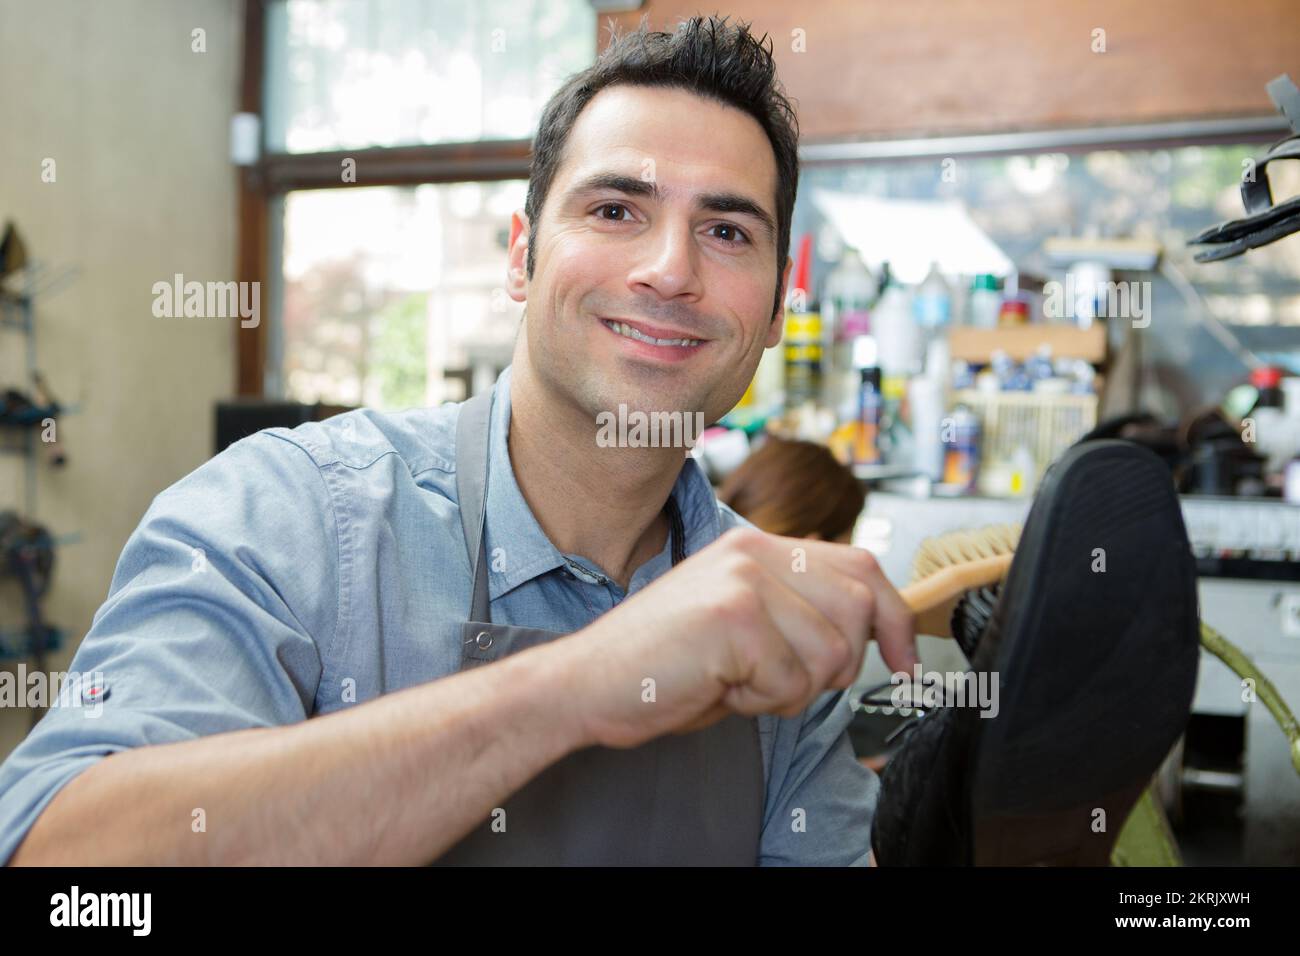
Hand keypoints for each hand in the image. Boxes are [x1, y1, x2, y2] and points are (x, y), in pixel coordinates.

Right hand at [560, 526, 916, 748]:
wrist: (587, 682)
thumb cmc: (663, 663)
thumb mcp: (743, 625)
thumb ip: (799, 613)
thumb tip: (875, 633)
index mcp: (759, 546)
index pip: (863, 567)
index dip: (895, 619)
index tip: (907, 663)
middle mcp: (755, 550)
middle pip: (858, 611)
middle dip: (835, 666)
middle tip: (774, 680)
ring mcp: (745, 580)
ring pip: (830, 654)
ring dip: (791, 690)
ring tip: (736, 681)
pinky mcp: (734, 617)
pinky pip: (790, 682)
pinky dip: (760, 703)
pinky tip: (718, 687)